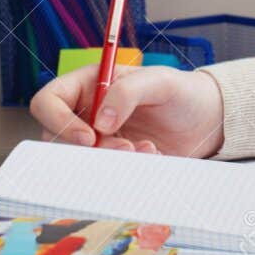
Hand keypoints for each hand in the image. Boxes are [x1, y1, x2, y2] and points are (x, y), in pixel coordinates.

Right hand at [29, 64, 224, 157]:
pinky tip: (150, 153)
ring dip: (108, 160)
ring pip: (79, 160)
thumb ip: (128, 92)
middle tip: (124, 148)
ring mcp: (98, 140)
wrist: (206, 120)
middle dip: (88, 149)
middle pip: (55, 138)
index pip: (48, 101)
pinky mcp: (112, 161)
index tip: (88, 136)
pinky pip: (102, 174)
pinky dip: (124, 169)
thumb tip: (100, 121)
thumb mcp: (160, 81)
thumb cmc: (181, 91)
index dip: (58, 121)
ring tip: (142, 149)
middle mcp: (87, 113)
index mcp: (89, 84)